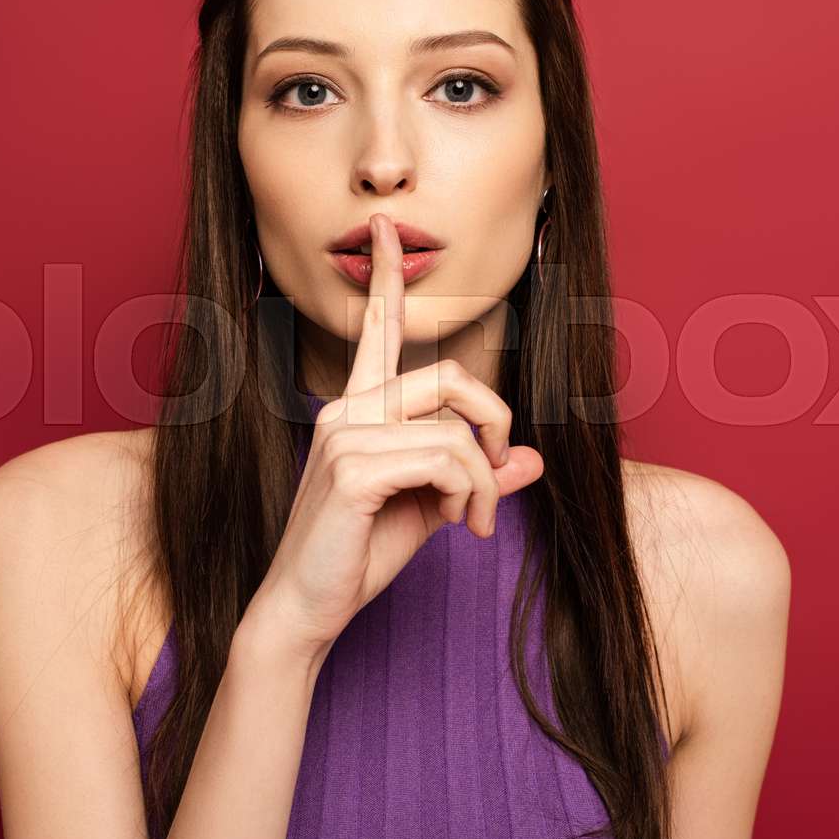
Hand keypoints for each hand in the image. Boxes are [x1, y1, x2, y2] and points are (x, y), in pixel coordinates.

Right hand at [248, 212, 545, 665]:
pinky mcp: (353, 469)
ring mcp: (344, 435)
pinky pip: (447, 459)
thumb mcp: (431, 510)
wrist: (305, 611)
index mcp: (357, 409)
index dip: (385, 278)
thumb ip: (476, 476)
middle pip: (452, 379)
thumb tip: (532, 457)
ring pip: (456, 430)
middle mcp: (346, 409)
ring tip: (473, 520)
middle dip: (494, 425)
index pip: (378, 332)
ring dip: (485, 482)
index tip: (383, 228)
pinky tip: (458, 526)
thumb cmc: (356, 557)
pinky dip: (472, 495)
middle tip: (497, 478)